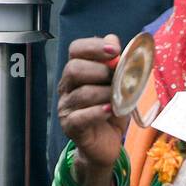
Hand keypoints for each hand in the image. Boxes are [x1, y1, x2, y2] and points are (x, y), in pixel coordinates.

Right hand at [56, 33, 124, 185]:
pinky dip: (97, 112)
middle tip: (116, 79)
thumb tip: (113, 40)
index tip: (115, 51)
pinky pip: (80, 117)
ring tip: (118, 99)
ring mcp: (66, 108)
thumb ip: (117, 65)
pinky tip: (110, 111)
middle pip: (74, 69)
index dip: (94, 47)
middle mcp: (67, 87)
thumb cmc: (111, 113)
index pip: (76, 50)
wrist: (107, 146)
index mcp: (77, 72)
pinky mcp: (70, 127)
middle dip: (99, 71)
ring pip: (81, 93)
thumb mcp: (119, 87)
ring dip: (104, 94)